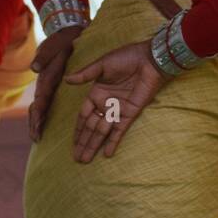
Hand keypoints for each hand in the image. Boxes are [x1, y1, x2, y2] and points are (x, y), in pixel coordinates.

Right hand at [28, 25, 84, 142]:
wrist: (65, 34)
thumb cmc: (60, 41)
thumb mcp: (53, 45)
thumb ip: (44, 56)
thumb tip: (33, 68)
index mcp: (46, 79)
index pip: (40, 101)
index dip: (38, 115)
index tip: (37, 128)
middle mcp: (45, 85)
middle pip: (38, 108)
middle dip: (35, 124)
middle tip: (36, 139)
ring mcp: (48, 86)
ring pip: (41, 108)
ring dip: (38, 122)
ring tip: (37, 137)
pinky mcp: (54, 86)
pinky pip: (48, 103)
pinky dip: (45, 115)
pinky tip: (46, 124)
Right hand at [64, 40, 167, 162]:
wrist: (149, 59)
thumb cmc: (126, 57)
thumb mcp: (102, 65)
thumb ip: (86, 75)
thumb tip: (67, 79)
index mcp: (96, 94)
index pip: (83, 116)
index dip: (78, 130)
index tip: (72, 143)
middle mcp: (105, 104)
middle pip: (91, 128)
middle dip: (84, 142)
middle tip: (77, 158)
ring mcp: (118, 110)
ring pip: (103, 132)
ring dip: (94, 145)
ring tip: (85, 159)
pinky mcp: (131, 113)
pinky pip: (120, 130)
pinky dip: (113, 142)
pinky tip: (106, 154)